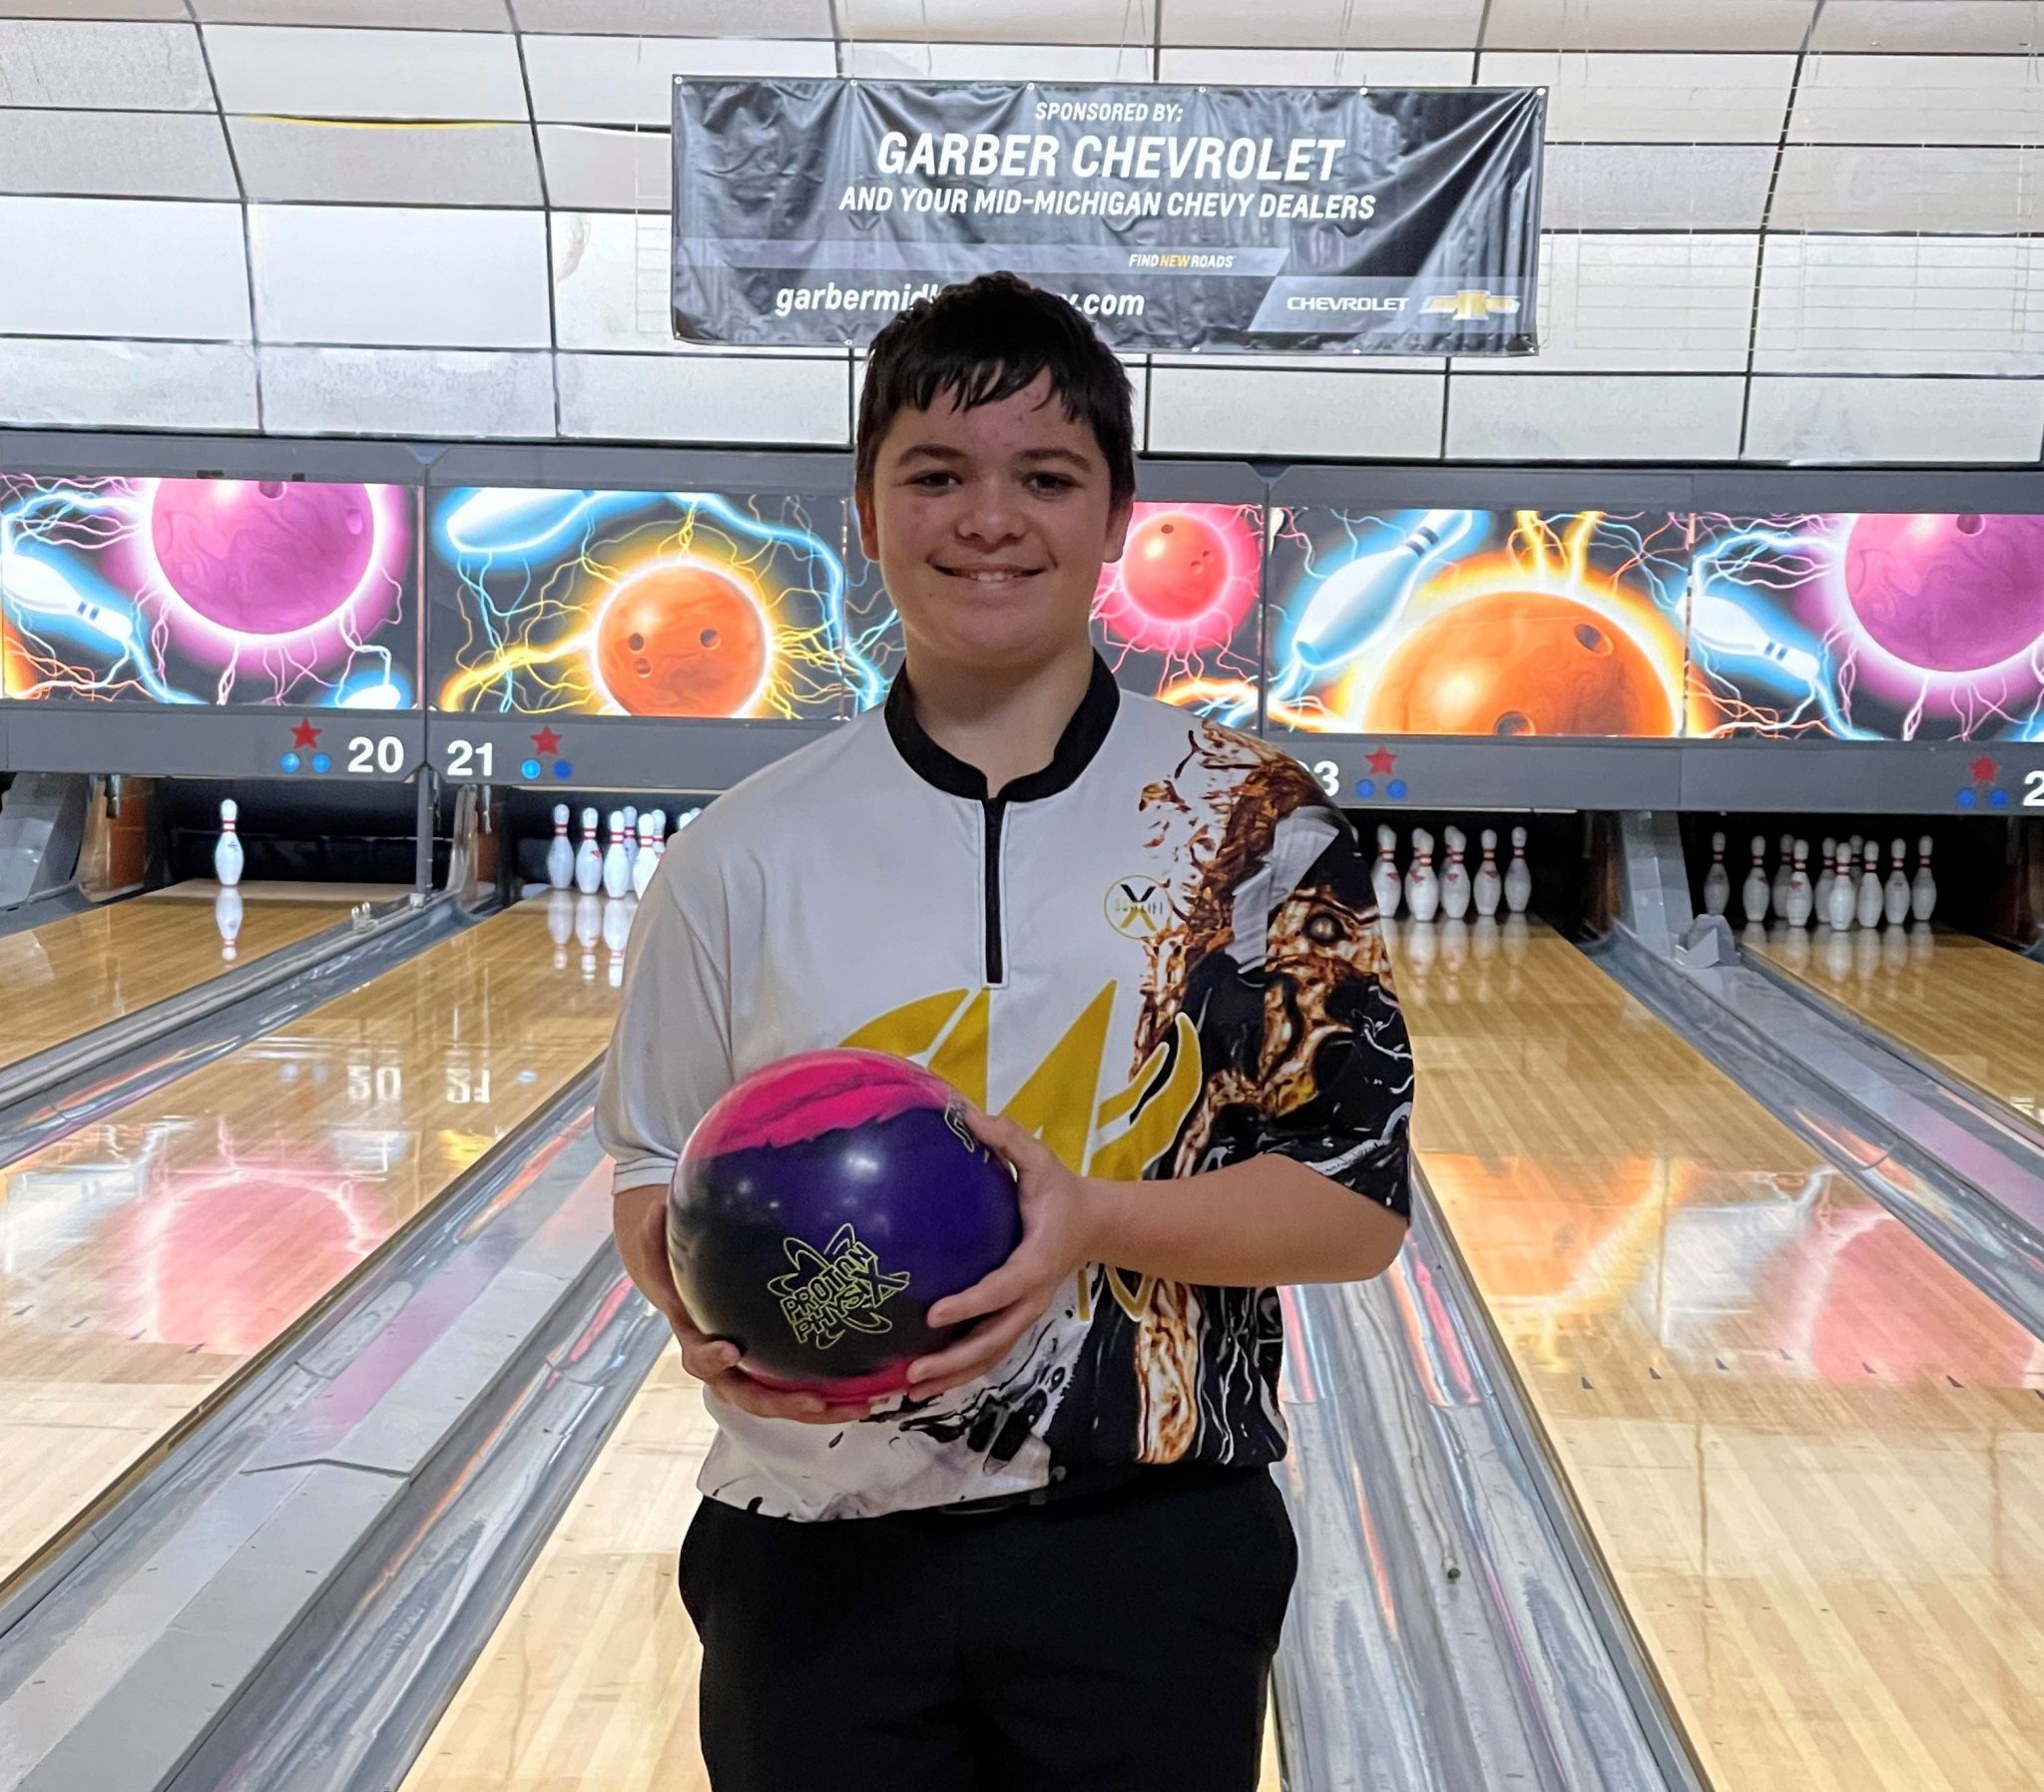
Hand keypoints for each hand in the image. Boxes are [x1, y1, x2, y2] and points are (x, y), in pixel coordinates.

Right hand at [635, 1202, 874, 1425]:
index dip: (711, 1358)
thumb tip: (653, 1209)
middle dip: (780, 1403)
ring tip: (855, 1408)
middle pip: (747, 1396)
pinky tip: (865, 1395)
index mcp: (696, 1342)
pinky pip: (798, 1393)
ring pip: (779, 1403)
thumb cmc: (680, 1275)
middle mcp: (724, 1368)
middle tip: (814, 1402)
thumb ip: (655, 1239)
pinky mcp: (774, 1375)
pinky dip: (829, 1400)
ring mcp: (750, 1376)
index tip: (730, 1350)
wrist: (689, 1296)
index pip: (698, 1357)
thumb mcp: (665, 1256)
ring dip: (815, 1411)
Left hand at [906, 1107, 1099, 1400]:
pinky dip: (960, 1370)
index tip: (934, 1313)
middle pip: (996, 1340)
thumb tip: (966, 1113)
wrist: (1096, 1224)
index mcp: (1037, 1260)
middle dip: (956, 1360)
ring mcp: (1025, 1313)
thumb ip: (1009, 1139)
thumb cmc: (1061, 1191)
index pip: (1002, 1288)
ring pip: (992, 1355)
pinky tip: (924, 1380)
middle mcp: (1032, 1297)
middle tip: (914, 1370)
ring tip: (910, 1390)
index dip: (971, 1304)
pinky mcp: (1016, 1319)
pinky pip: (989, 1351)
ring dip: (954, 1375)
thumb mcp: (1042, 1160)